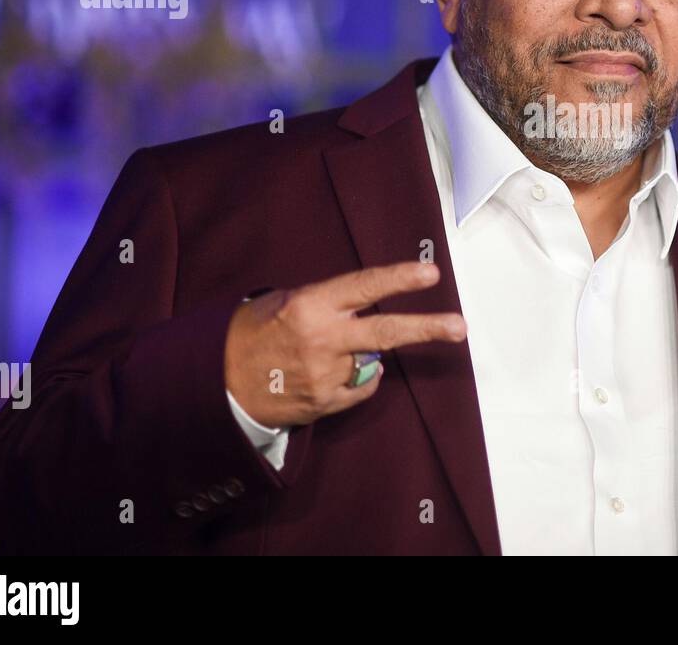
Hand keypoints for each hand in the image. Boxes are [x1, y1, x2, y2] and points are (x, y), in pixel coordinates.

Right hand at [223, 261, 465, 427]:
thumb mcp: (281, 301)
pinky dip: (355, 378)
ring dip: (361, 354)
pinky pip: (361, 386)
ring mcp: (326, 374)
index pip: (364, 287)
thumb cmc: (254, 333)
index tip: (430, 275)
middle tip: (459, 327)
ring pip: (371, 360)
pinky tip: (326, 373)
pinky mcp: (325, 402)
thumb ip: (325, 301)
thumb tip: (365, 304)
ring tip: (322, 353)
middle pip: (387, 332)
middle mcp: (322, 339)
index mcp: (310, 305)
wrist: (218, 384)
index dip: (399, 280)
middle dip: (428, 329)